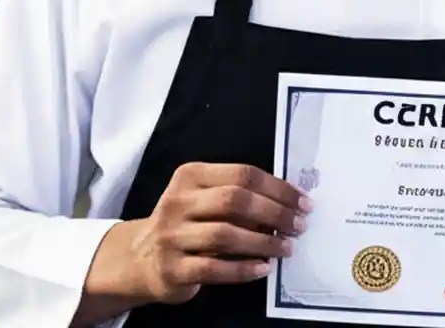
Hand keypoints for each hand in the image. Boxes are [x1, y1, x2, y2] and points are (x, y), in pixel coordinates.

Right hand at [130, 162, 311, 304]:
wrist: (141, 259)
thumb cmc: (186, 224)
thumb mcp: (203, 199)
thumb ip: (238, 197)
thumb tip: (288, 204)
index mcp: (190, 176)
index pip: (242, 174)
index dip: (277, 188)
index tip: (303, 202)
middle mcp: (178, 202)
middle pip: (234, 200)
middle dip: (274, 213)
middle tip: (299, 226)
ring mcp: (171, 235)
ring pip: (225, 235)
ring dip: (263, 243)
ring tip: (286, 248)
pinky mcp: (172, 268)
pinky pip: (214, 269)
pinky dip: (244, 269)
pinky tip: (263, 268)